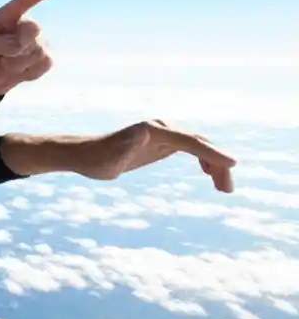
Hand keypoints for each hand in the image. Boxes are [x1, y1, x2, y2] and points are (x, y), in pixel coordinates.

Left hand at [0, 0, 63, 94]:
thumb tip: (23, 43)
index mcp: (6, 17)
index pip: (25, 1)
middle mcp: (24, 25)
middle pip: (32, 30)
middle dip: (16, 47)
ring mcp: (37, 41)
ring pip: (37, 52)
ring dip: (16, 64)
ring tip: (4, 64)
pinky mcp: (45, 58)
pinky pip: (45, 64)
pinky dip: (28, 73)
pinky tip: (17, 71)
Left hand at [76, 120, 235, 191]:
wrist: (84, 155)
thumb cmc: (95, 159)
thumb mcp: (109, 157)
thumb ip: (126, 146)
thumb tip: (144, 132)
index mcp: (153, 131)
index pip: (189, 141)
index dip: (212, 153)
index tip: (233, 164)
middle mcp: (161, 128)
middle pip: (199, 143)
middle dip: (218, 164)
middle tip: (227, 190)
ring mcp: (163, 134)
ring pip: (198, 147)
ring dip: (214, 164)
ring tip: (224, 189)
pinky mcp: (161, 143)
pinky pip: (191, 149)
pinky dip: (204, 161)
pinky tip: (210, 175)